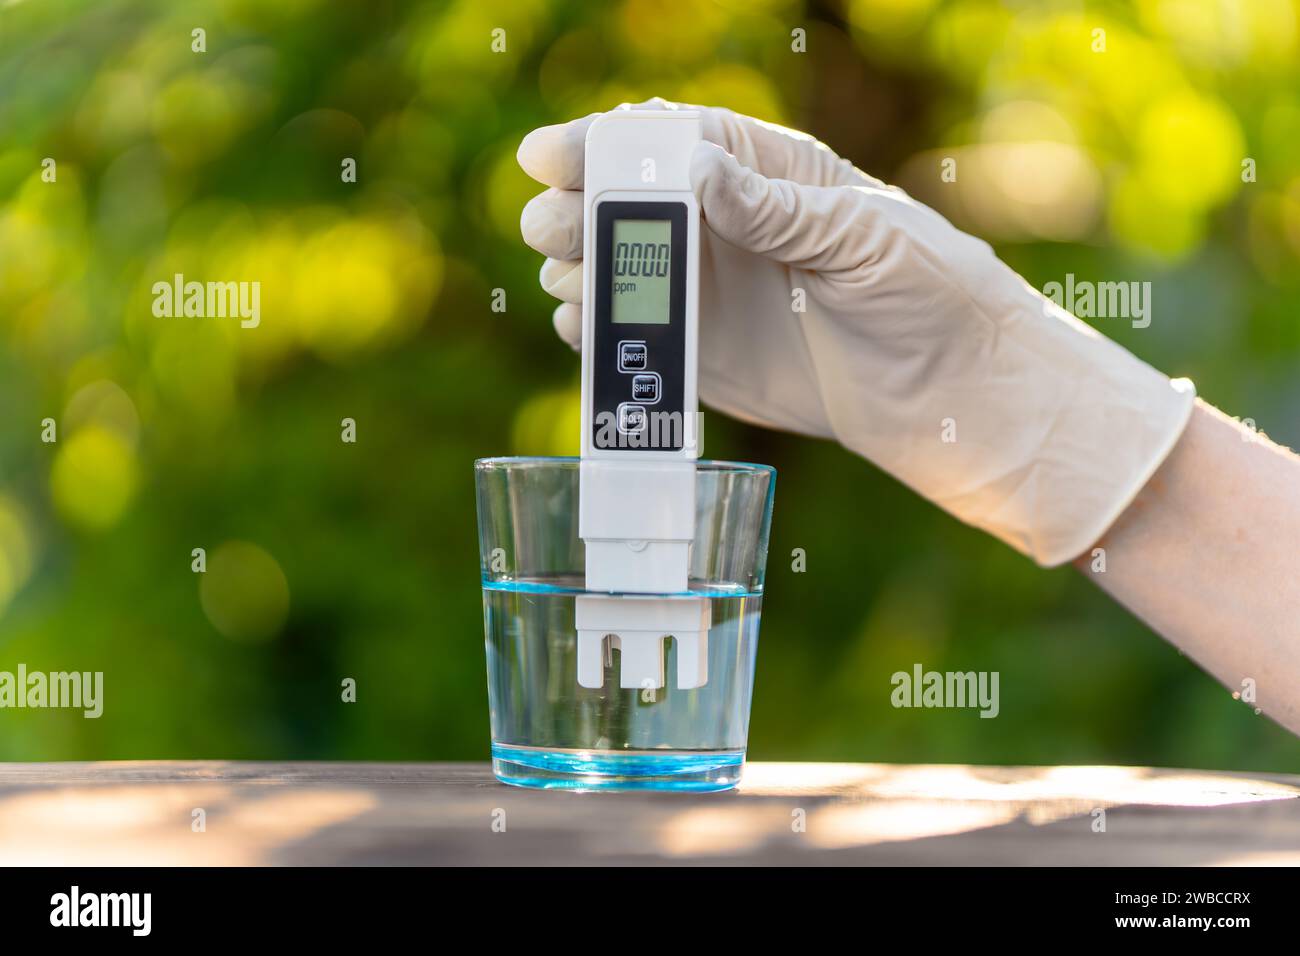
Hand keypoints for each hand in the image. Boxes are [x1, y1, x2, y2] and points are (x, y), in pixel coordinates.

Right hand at [518, 99, 1193, 565]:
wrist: (951, 390)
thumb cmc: (925, 289)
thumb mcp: (857, 235)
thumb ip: (773, 208)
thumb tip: (692, 170)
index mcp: (764, 175)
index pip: (668, 142)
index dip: (602, 144)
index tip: (546, 155)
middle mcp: (724, 229)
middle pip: (627, 206)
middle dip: (578, 211)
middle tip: (552, 227)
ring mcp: (710, 295)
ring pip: (617, 272)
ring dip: (580, 272)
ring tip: (572, 280)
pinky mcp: (706, 359)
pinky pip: (635, 342)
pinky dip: (600, 336)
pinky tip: (586, 330)